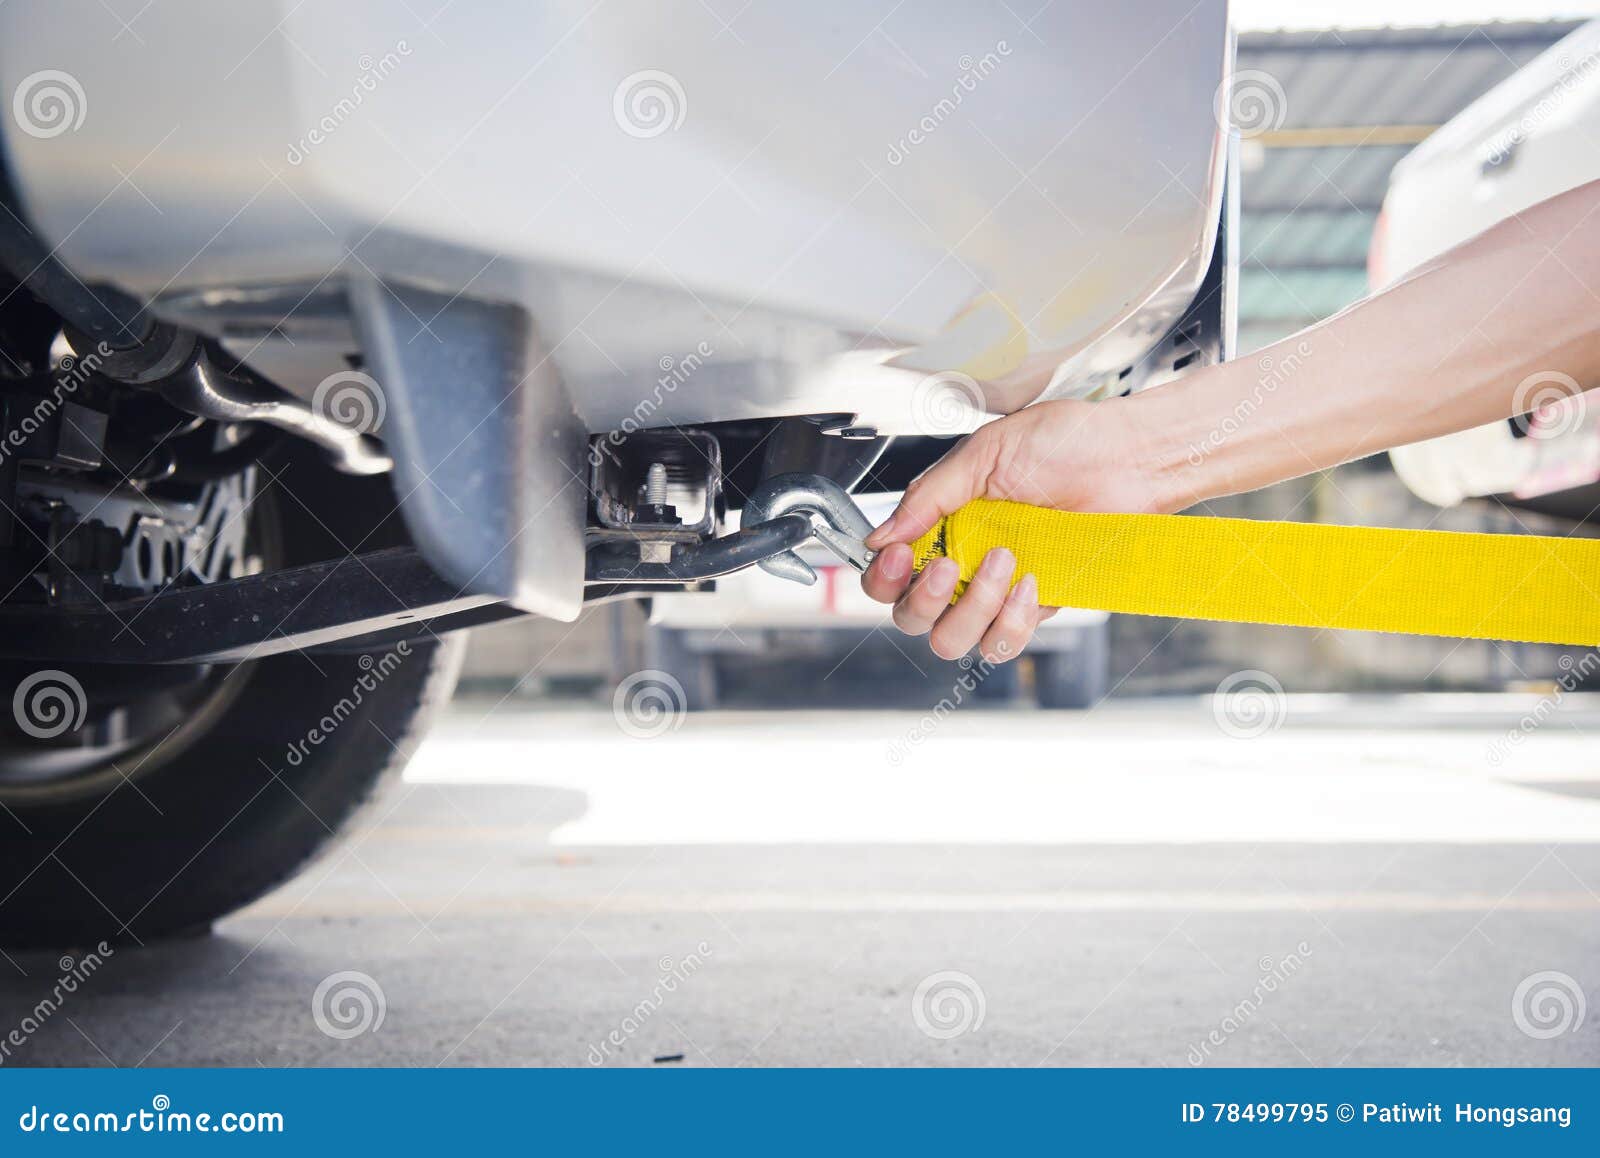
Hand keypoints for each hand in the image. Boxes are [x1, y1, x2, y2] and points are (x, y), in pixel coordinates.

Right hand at [860, 397, 1168, 661]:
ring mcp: (994, 591)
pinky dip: (1010, 622)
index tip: (900, 556)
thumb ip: (928, 497)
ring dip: (970, 610)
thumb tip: (879, 537)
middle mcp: (961, 564)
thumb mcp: (982, 454)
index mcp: (940, 525)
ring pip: (950, 640)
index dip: (884, 577)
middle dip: (922, 599)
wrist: (1126, 458)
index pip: (888, 573)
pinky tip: (1031, 584)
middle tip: (949, 566)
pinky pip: (1002, 642)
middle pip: (909, 617)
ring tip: (1004, 562)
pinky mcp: (1032, 608)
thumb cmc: (1063, 444)